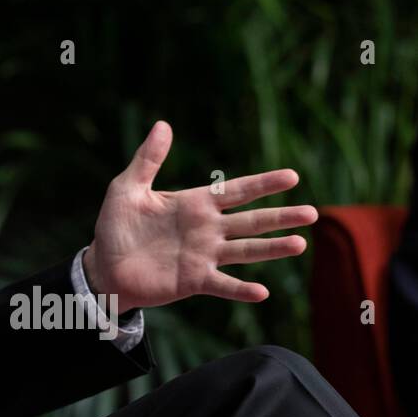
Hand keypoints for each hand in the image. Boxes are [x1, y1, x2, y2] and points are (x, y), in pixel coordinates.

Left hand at [84, 121, 317, 310]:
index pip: (236, 191)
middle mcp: (207, 229)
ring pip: (245, 251)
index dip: (263, 184)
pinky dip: (241, 289)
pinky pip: (222, 284)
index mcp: (195, 204)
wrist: (104, 265)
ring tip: (300, 244)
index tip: (292, 176)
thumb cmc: (116, 226)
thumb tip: (163, 124)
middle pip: (251, 221)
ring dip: (272, 249)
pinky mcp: (193, 280)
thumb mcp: (127, 187)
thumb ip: (148, 159)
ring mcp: (203, 255)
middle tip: (313, 213)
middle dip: (281, 217)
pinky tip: (262, 291)